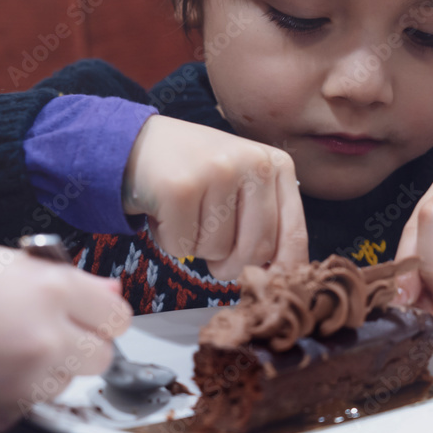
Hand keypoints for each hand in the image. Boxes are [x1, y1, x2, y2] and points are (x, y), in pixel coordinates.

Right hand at [0, 242, 131, 432]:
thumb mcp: (6, 260)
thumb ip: (66, 279)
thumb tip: (107, 291)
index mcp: (51, 293)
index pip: (116, 315)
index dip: (101, 312)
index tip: (90, 311)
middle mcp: (46, 341)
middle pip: (101, 356)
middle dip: (82, 343)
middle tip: (51, 329)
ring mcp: (25, 382)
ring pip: (66, 382)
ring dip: (49, 368)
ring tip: (6, 346)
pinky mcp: (1, 414)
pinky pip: (29, 404)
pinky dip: (16, 390)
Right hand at [121, 114, 308, 279]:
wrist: (138, 144)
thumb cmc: (196, 174)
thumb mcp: (243, 185)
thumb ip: (267, 221)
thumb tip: (282, 276)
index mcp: (277, 165)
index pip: (294, 233)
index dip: (284, 271)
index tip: (271, 288)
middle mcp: (254, 163)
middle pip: (257, 250)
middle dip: (230, 264)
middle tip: (209, 244)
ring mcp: (218, 171)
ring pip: (216, 251)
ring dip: (194, 245)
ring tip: (186, 212)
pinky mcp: (181, 187)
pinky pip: (182, 246)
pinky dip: (168, 239)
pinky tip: (165, 210)